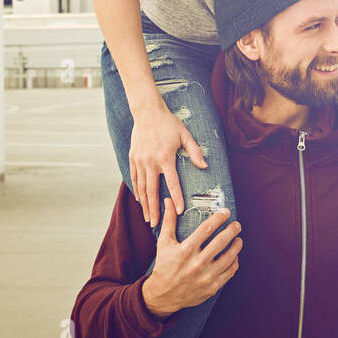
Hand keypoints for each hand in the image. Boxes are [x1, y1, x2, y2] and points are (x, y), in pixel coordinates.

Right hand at [129, 100, 207, 227]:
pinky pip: (134, 178)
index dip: (176, 198)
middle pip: (152, 191)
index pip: (172, 183)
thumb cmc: (168, 123)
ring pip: (142, 187)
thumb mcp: (185, 135)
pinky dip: (137, 190)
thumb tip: (204, 166)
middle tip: (155, 224)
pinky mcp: (133, 158)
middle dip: (154, 209)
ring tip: (147, 218)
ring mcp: (140, 161)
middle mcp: (151, 161)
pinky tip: (140, 200)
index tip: (179, 211)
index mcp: (165, 157)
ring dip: (144, 204)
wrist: (147, 112)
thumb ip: (195, 151)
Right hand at [141, 199, 240, 318]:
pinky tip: (234, 256)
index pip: (206, 229)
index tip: (226, 212)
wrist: (164, 295)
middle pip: (221, 242)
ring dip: (236, 246)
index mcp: (186, 250)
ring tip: (238, 239)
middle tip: (237, 224)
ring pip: (228, 258)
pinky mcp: (212, 287)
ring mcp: (206, 276)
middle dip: (232, 230)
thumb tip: (170, 201)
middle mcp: (197, 263)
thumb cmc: (164, 266)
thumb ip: (169, 221)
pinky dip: (234, 263)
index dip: (218, 218)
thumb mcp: (164, 243)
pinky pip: (229, 273)